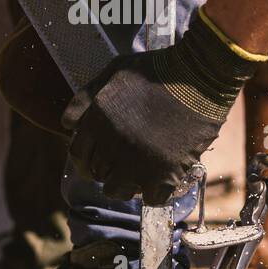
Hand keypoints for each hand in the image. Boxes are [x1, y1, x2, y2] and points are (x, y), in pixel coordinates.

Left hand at [62, 9, 264, 203]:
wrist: (199, 75)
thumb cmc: (156, 69)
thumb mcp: (113, 72)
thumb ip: (87, 98)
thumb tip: (68, 125)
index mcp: (96, 120)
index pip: (78, 154)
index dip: (88, 156)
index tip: (99, 156)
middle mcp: (112, 144)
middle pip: (97, 174)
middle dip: (107, 168)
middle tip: (123, 162)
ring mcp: (138, 162)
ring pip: (117, 192)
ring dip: (126, 185)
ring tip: (138, 174)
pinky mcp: (165, 173)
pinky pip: (152, 199)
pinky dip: (156, 192)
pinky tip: (161, 180)